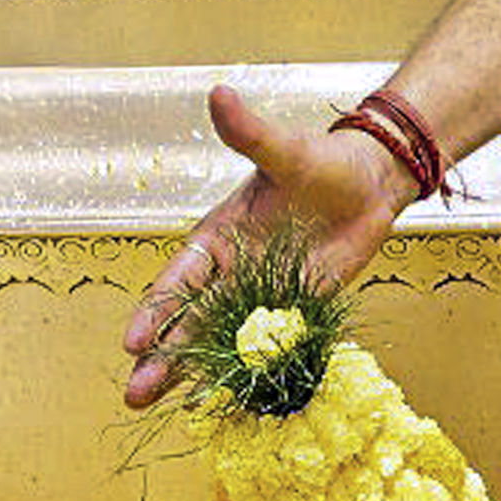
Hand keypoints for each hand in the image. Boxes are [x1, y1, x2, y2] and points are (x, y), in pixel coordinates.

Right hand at [119, 84, 407, 407]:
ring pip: (220, 341)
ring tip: (155, 406)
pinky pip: (267, 347)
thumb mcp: (287, 150)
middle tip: (134, 394)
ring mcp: (261, 297)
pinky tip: (223, 403)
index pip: (179, 279)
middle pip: (189, 321)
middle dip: (161, 357)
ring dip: (191, 373)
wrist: (369, 185)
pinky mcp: (295, 312)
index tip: (132, 340)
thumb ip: (251, 135)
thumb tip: (219, 93)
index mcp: (217, 237)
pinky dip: (246, 373)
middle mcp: (231, 272)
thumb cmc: (321, 163)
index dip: (156, 311)